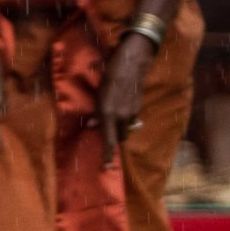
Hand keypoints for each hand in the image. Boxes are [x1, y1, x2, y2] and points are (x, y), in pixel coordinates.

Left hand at [99, 33, 154, 154]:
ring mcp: (132, 112)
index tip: (107, 167)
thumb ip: (96, 112)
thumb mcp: (99, 94)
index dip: (108, 154)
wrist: (132, 63)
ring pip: (125, 128)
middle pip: (119, 137)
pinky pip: (131, 119)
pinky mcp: (138, 107)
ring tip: (113, 115)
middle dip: (114, 137)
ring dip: (119, 127)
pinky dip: (125, 118)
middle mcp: (121, 116)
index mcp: (108, 113)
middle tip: (106, 132)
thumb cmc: (110, 75)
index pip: (109, 140)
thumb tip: (91, 126)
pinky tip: (121, 105)